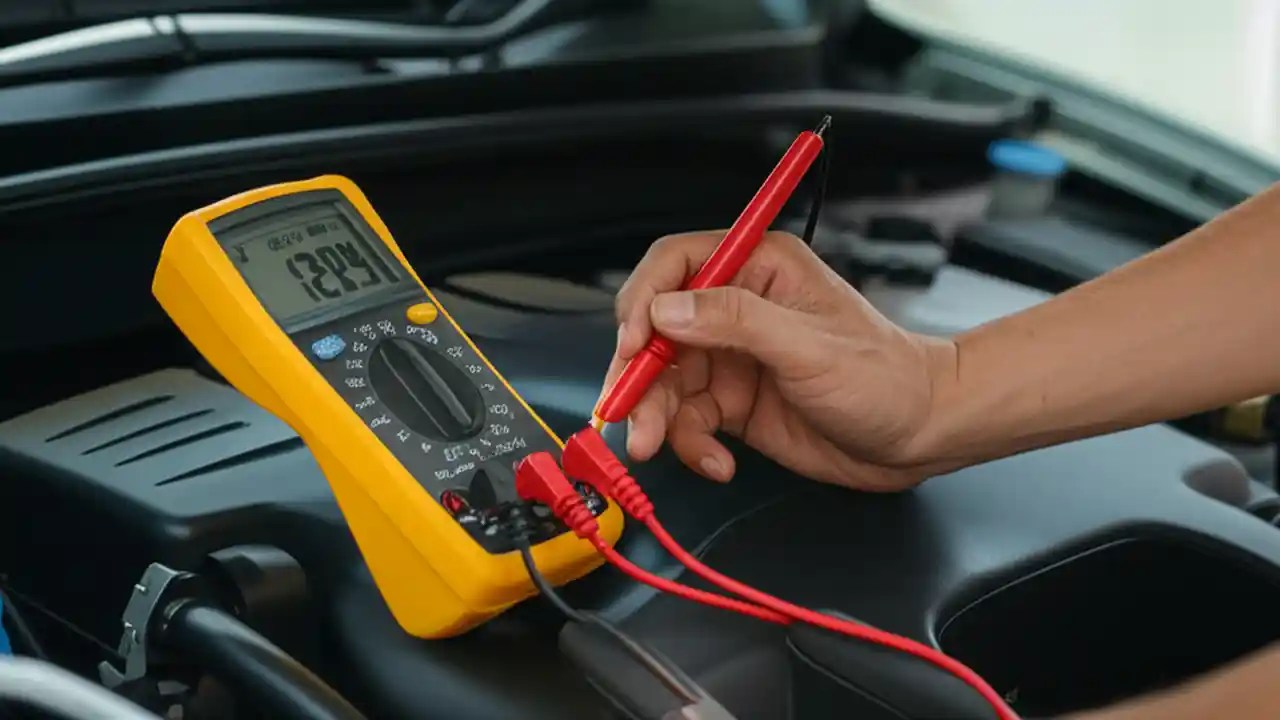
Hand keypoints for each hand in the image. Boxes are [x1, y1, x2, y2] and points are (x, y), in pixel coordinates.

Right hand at [600, 230, 956, 491]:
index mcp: (758, 268)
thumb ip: (735, 321)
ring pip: (665, 380)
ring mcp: (732, 358)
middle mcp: (737, 308)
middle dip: (637, 372)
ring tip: (656, 446)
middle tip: (625, 411)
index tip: (632, 344)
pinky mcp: (733, 403)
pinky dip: (691, 445)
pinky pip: (688, 421)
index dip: (644, 300)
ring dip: (655, 416)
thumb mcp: (808, 345)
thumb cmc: (885, 376)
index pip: (676, 264)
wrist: (918, 436)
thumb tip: (667, 310)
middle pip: (656, 329)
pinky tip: (718, 462)